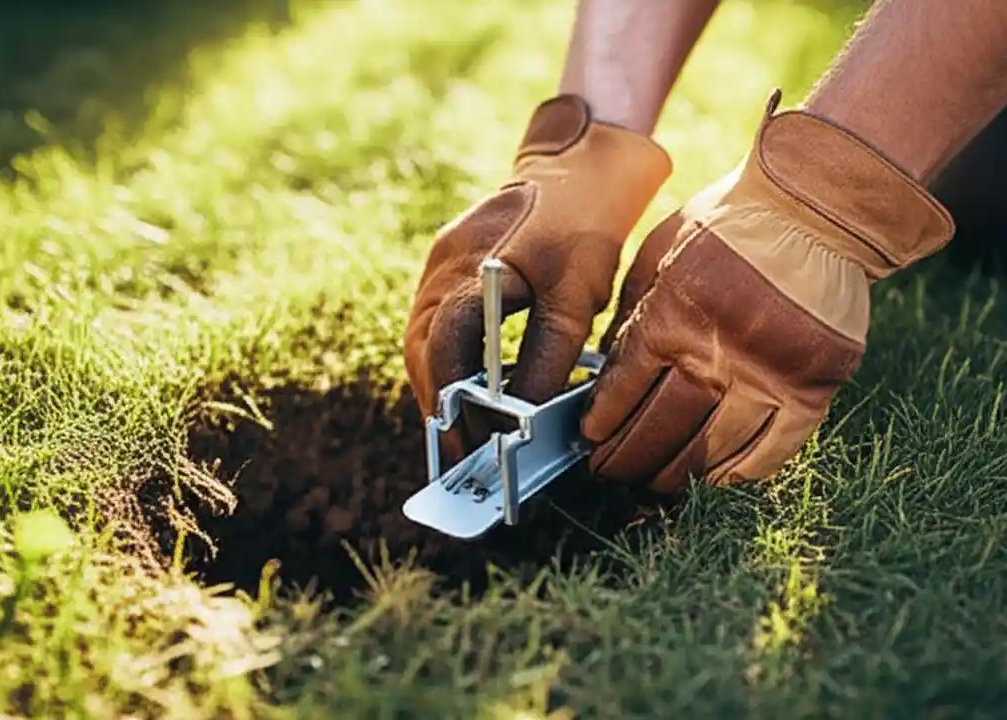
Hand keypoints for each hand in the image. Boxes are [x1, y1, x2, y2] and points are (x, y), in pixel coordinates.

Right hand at [404, 95, 670, 440]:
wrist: (578, 162)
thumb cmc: (584, 224)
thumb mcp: (577, 295)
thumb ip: (549, 357)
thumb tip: (527, 414)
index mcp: (469, 273)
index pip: (446, 354)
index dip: (455, 406)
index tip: (473, 449)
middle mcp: (441, 271)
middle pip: (422, 355)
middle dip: (440, 410)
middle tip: (461, 459)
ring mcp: (438, 267)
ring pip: (422, 343)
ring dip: (440, 390)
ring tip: (461, 436)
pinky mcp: (447, 267)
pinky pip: (435, 324)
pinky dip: (448, 363)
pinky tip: (468, 390)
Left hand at [583, 90, 954, 492]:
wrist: (818, 208)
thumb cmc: (730, 221)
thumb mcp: (662, 252)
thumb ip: (635, 311)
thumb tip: (609, 372)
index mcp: (674, 316)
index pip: (625, 389)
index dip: (603, 422)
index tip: (590, 438)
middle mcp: (718, 353)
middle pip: (660, 429)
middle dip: (627, 458)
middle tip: (610, 471)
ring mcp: (768, 377)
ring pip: (708, 450)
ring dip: (674, 474)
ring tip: (653, 481)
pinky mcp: (811, 391)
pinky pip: (768, 452)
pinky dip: (734, 474)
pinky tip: (711, 479)